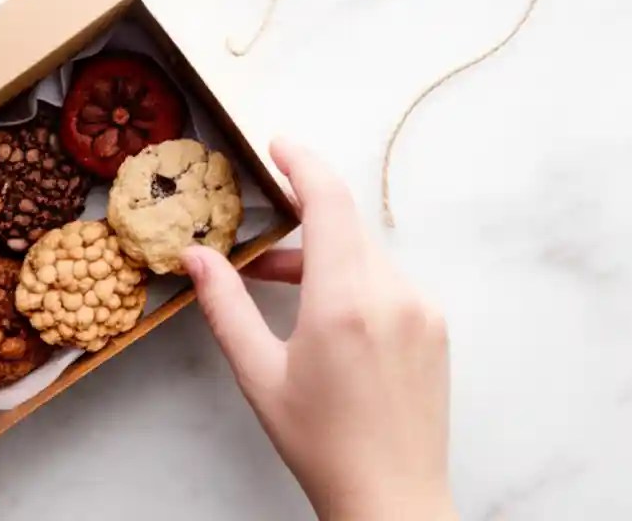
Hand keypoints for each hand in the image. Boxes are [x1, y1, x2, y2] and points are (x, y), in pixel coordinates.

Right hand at [182, 139, 452, 520]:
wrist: (391, 498)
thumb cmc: (320, 442)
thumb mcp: (259, 373)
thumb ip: (226, 306)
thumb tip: (196, 256)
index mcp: (344, 301)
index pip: (328, 202)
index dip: (302, 163)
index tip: (277, 146)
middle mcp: (392, 294)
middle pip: (344, 225)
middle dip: (301, 218)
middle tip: (260, 235)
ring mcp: (421, 310)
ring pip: (365, 254)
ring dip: (323, 255)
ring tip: (280, 287)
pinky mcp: (434, 327)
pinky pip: (388, 280)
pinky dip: (352, 279)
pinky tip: (324, 315)